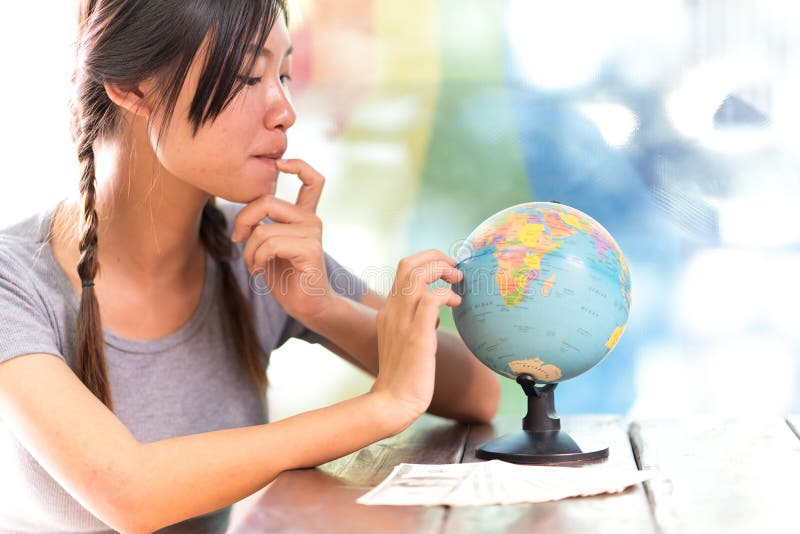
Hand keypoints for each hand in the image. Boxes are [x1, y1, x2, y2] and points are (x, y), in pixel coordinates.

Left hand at [231, 159, 333, 322]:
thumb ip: (263, 226)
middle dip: (243, 220)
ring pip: (263, 230)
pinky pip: (270, 245)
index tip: (279, 164)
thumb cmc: (287, 277)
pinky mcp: (310, 250)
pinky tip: (260, 271)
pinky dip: (256, 259)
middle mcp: (312, 220)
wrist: (308, 306)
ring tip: (253, 265)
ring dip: (248, 252)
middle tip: (237, 240)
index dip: (297, 165)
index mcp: (304, 216)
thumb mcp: (270, 246)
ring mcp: (313, 234)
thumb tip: (244, 217)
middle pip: (267, 201)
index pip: (312, 179)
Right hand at [370, 250, 463, 424]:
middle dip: (434, 257)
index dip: (427, 262)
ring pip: (417, 275)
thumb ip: (417, 322)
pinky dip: (447, 294)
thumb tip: (437, 310)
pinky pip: (431, 299)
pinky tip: (456, 304)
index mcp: (389, 311)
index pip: (404, 270)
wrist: (393, 401)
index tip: (446, 270)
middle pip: (408, 264)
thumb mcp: (408, 341)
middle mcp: (392, 310)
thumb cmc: (404, 376)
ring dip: (442, 270)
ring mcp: (402, 321)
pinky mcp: (416, 335)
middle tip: (455, 267)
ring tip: (458, 279)